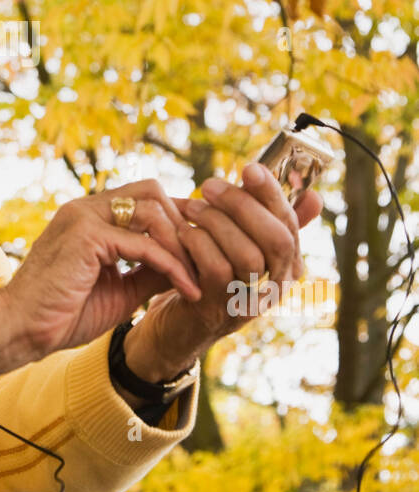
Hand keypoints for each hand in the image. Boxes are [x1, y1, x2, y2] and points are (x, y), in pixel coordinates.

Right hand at [0, 178, 202, 362]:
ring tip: (199, 278)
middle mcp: (86, 207)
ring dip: (182, 245)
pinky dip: (172, 266)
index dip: (176, 217)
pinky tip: (187, 288)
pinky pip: (144, 244)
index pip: (143, 196)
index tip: (203, 247)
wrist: (19, 331)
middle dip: (182, 221)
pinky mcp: (86, 235)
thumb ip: (150, 272)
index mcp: (89, 216)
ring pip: (152, 211)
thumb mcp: (120, 290)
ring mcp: (84, 216)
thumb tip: (190, 266)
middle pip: (151, 190)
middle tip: (204, 258)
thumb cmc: (61, 315)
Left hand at [121, 162, 322, 381]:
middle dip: (244, 205)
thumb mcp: (240, 243)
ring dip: (217, 222)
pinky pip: (218, 269)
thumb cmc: (210, 272)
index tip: (250, 168)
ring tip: (192, 205)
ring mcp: (251, 301)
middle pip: (277, 240)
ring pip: (248, 254)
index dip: (272, 194)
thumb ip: (267, 218)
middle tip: (210, 185)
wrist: (178, 324)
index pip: (290, 224)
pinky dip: (199, 243)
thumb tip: (313, 194)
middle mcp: (277, 287)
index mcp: (287, 266)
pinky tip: (183, 232)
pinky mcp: (220, 309)